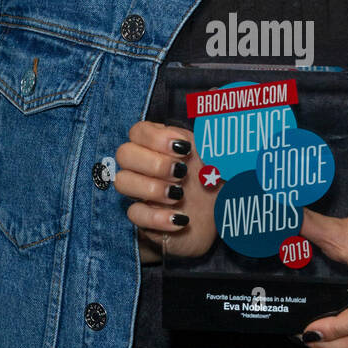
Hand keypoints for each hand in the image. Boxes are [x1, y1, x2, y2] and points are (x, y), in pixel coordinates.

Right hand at [112, 120, 219, 260]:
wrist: (225, 214)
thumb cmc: (216, 179)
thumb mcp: (214, 153)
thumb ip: (204, 136)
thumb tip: (194, 129)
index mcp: (160, 145)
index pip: (137, 131)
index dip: (155, 138)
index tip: (184, 148)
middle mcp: (145, 166)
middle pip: (123, 154)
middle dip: (153, 163)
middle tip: (181, 173)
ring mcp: (142, 192)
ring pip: (122, 182)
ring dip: (151, 188)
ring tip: (179, 195)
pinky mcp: (145, 218)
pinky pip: (134, 215)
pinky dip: (158, 217)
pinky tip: (180, 218)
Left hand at [295, 202, 347, 347]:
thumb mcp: (346, 226)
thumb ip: (315, 225)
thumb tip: (287, 218)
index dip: (334, 329)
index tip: (309, 327)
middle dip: (328, 346)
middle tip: (301, 333)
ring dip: (335, 347)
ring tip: (310, 333)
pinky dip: (343, 339)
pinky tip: (326, 327)